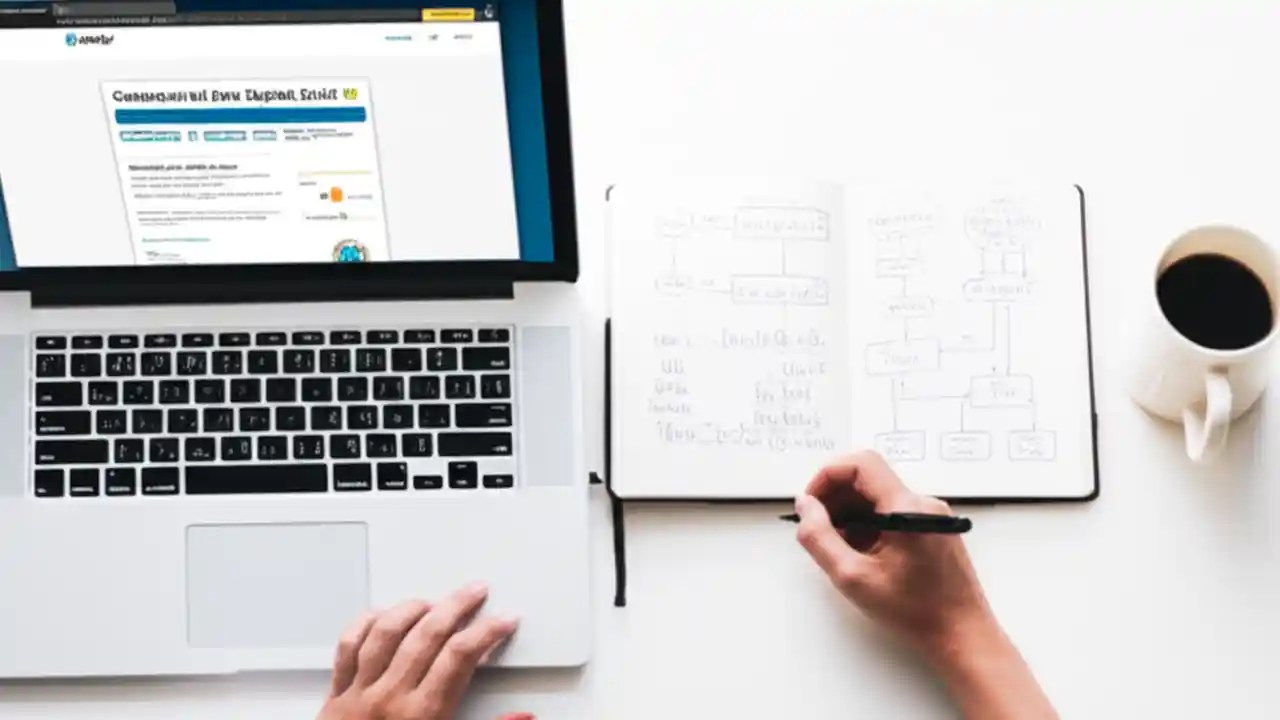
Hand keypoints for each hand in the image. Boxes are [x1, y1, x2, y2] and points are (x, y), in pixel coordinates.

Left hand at [317, 583, 530, 719]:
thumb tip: (522, 718)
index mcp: (422, 716)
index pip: (460, 657)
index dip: (486, 632)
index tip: (503, 621)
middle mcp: (389, 698)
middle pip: (428, 634)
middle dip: (457, 606)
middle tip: (476, 591)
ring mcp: (359, 693)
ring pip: (387, 632)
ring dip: (413, 608)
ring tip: (433, 599)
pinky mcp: (335, 696)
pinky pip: (348, 647)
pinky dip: (365, 624)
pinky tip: (381, 615)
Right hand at [794, 451, 1057, 719]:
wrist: (963, 636)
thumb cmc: (916, 612)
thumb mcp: (853, 577)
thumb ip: (819, 537)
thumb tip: (805, 506)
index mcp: (907, 508)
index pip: (861, 464)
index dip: (828, 476)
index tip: (811, 503)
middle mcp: (923, 504)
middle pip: (869, 478)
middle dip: (836, 497)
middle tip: (817, 528)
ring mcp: (931, 516)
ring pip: (879, 497)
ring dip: (851, 514)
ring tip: (839, 548)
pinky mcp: (933, 529)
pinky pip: (893, 512)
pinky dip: (870, 525)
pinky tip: (861, 555)